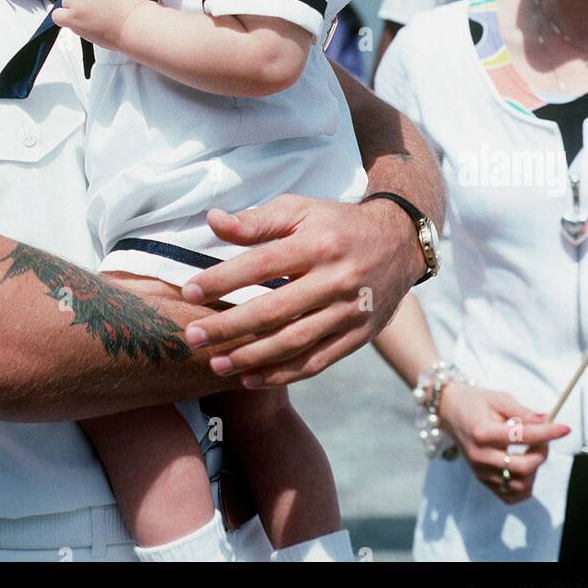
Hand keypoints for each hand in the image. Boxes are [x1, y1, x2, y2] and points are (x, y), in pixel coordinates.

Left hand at [52, 0, 144, 49]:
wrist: (134, 24)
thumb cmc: (133, 7)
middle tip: (88, 3)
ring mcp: (77, 1)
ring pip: (64, 1)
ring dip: (72, 7)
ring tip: (87, 16)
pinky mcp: (73, 17)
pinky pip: (57, 15)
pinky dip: (63, 18)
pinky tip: (74, 21)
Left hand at [179, 195, 424, 385]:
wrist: (399, 242)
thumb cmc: (336, 224)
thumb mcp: (301, 210)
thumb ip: (257, 220)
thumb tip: (212, 220)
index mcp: (317, 244)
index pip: (261, 264)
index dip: (222, 280)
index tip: (188, 292)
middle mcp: (335, 279)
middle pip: (274, 310)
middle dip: (229, 326)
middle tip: (192, 336)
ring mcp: (349, 311)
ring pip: (294, 342)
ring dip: (251, 357)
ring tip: (215, 363)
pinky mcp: (358, 336)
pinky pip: (317, 362)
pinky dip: (283, 374)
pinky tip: (251, 377)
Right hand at [438, 384, 569, 504]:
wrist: (447, 409)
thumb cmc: (474, 401)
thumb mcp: (498, 399)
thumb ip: (523, 412)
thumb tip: (547, 421)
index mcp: (483, 433)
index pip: (523, 436)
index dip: (548, 433)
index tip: (564, 428)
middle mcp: (480, 455)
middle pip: (523, 467)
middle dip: (541, 453)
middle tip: (543, 440)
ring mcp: (480, 470)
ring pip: (518, 486)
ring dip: (534, 471)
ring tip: (531, 453)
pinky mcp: (481, 479)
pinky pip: (508, 495)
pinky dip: (523, 487)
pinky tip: (525, 470)